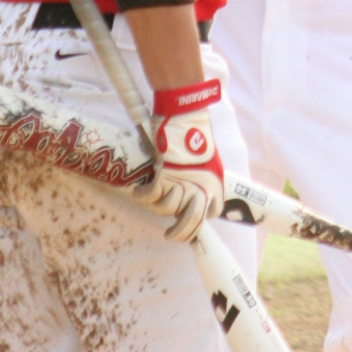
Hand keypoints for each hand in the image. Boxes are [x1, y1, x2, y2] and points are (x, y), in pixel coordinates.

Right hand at [135, 78, 224, 241]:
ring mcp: (181, 183)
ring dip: (160, 205)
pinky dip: (142, 195)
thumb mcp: (209, 160)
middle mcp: (200, 188)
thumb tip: (198, 194)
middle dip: (180, 233)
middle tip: (171, 235)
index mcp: (214, 185)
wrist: (185, 115)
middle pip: (191, 222)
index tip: (189, 223)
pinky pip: (150, 195)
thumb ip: (204, 179)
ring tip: (156, 199)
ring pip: (167, 209)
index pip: (208, 214)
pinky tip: (138, 192)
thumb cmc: (196, 134)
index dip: (197, 220)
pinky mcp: (163, 175)